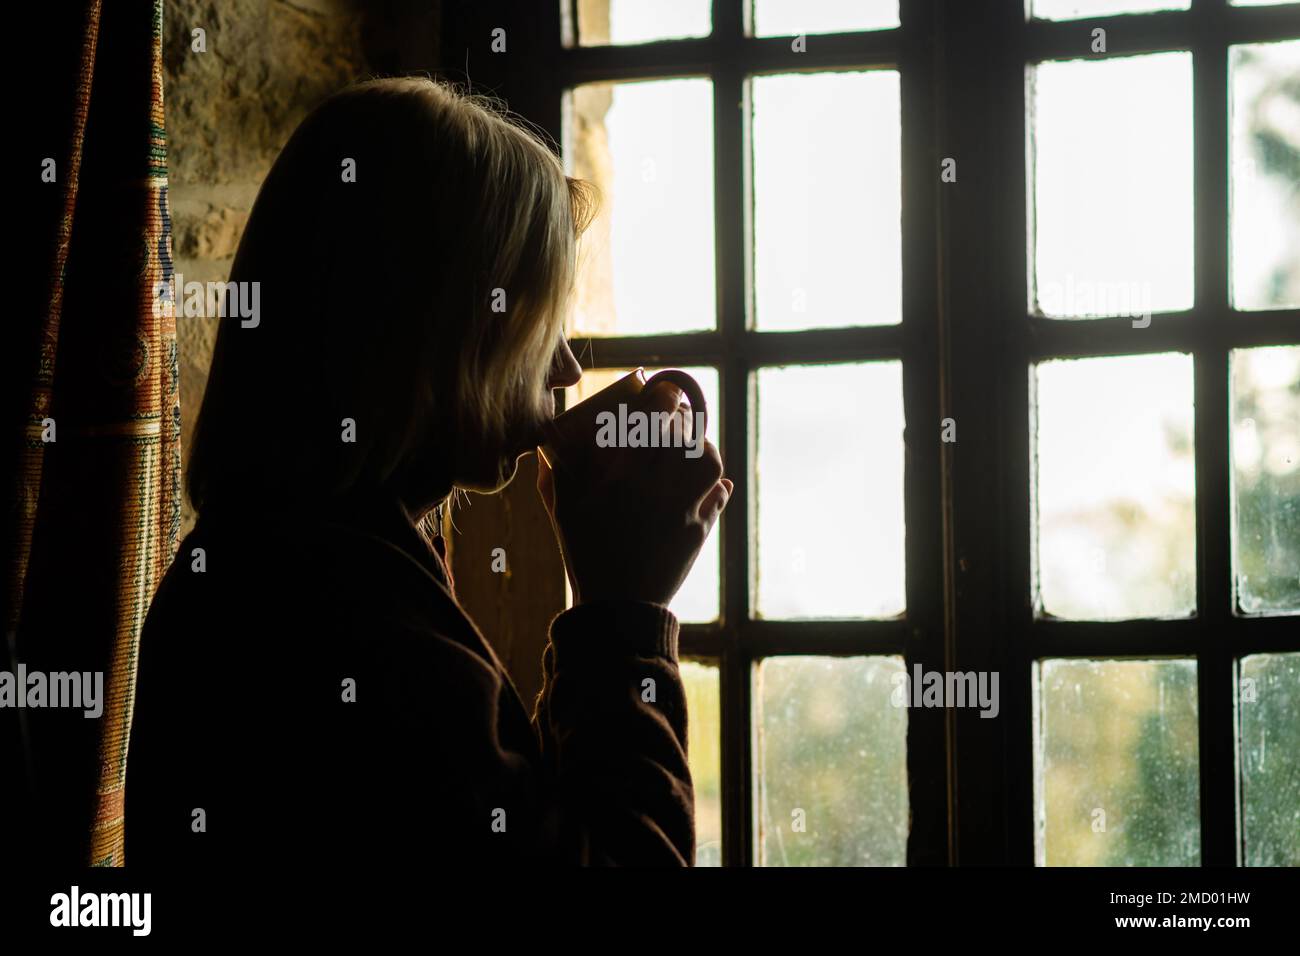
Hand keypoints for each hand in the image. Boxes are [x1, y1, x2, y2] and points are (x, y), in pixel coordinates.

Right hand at [537, 380, 732, 607]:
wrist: (618, 608)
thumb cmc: (586, 554)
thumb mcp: (564, 511)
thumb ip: (558, 471)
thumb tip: (555, 439)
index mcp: (623, 476)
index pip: (654, 417)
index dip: (664, 396)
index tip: (661, 389)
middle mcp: (659, 487)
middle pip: (685, 434)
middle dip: (682, 417)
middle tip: (673, 415)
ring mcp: (685, 509)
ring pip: (709, 461)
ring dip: (701, 447)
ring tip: (688, 447)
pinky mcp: (700, 530)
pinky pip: (719, 495)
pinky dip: (716, 484)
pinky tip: (705, 482)